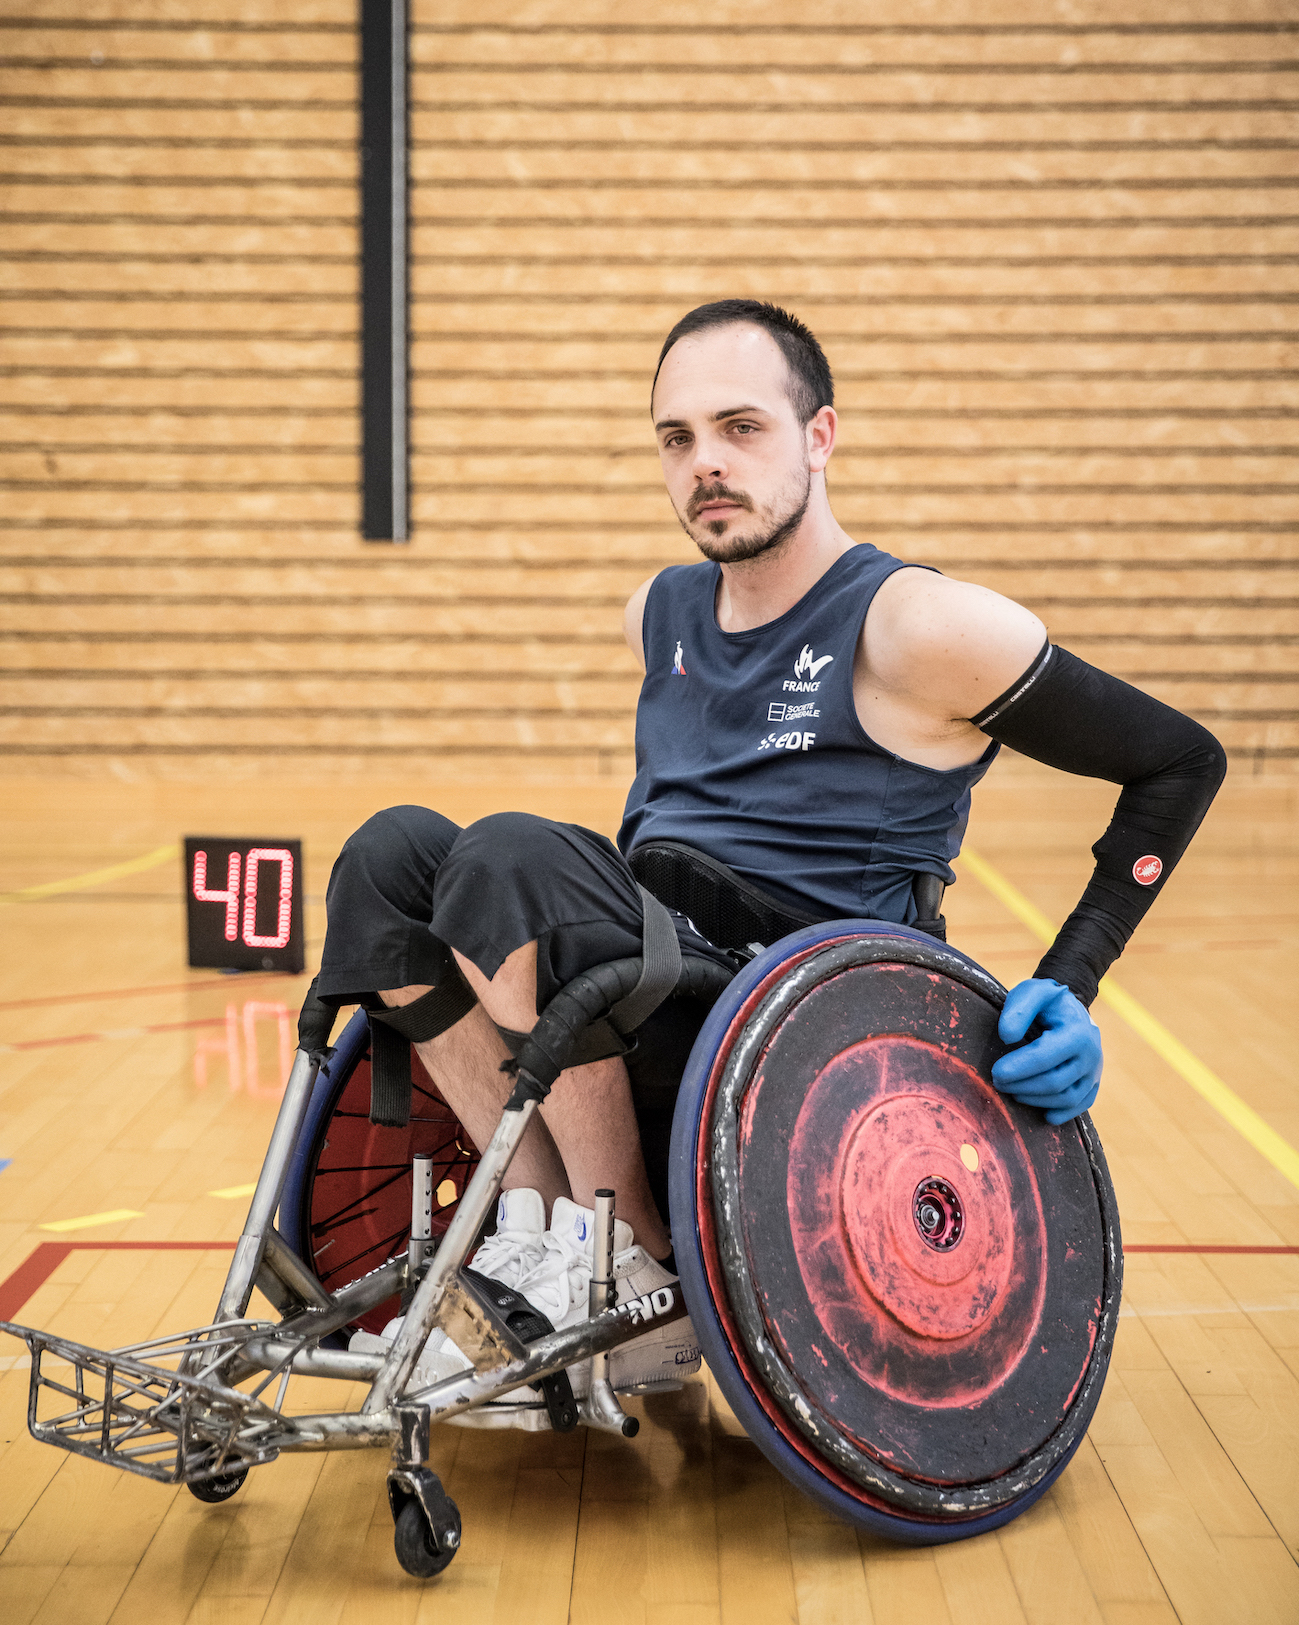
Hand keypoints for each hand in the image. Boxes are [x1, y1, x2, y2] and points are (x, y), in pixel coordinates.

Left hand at [991, 978, 1101, 1124]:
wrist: (1072, 1009)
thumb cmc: (1048, 1002)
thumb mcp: (1032, 992)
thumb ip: (1018, 1010)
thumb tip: (1007, 1037)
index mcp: (1077, 1033)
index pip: (1045, 1058)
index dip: (1018, 1068)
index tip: (995, 1072)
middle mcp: (1091, 1055)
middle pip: (1054, 1083)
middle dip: (1022, 1086)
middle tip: (998, 1082)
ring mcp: (1094, 1072)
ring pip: (1067, 1098)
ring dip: (1036, 1100)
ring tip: (1013, 1091)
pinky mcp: (1093, 1084)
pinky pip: (1080, 1106)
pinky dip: (1062, 1114)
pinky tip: (1043, 1113)